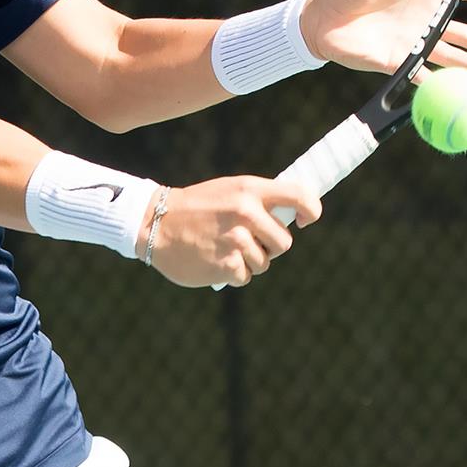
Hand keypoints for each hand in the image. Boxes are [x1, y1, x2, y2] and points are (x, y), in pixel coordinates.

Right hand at [140, 177, 322, 287]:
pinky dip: (233, 273)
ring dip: (248, 261)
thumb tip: (294, 216)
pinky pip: (246, 277)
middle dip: (269, 246)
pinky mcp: (227, 265)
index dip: (311, 211)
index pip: (301, 196)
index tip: (303, 222)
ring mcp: (237, 240)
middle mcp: (246, 213)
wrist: (154, 223)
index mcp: (250, 190)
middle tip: (244, 240)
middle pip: (284, 242)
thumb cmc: (197, 207)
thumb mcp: (229, 191)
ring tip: (222, 248)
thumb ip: (259, 201)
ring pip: (265, 263)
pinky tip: (213, 260)